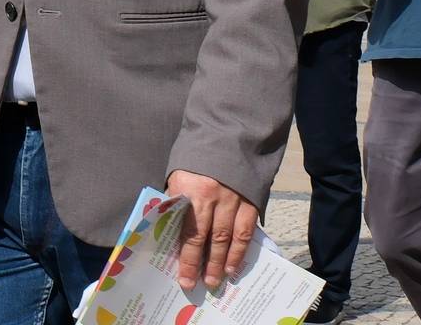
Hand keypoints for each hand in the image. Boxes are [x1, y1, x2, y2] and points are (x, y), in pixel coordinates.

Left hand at [166, 170, 258, 290]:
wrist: (226, 135)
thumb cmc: (195, 159)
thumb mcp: (177, 175)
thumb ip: (175, 201)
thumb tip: (169, 230)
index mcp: (189, 190)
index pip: (187, 231)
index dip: (186, 257)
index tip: (183, 278)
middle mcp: (211, 197)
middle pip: (206, 238)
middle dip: (202, 264)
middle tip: (199, 285)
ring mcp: (233, 199)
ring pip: (227, 237)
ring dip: (222, 262)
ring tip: (216, 280)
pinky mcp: (250, 200)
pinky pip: (246, 230)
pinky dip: (240, 250)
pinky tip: (234, 265)